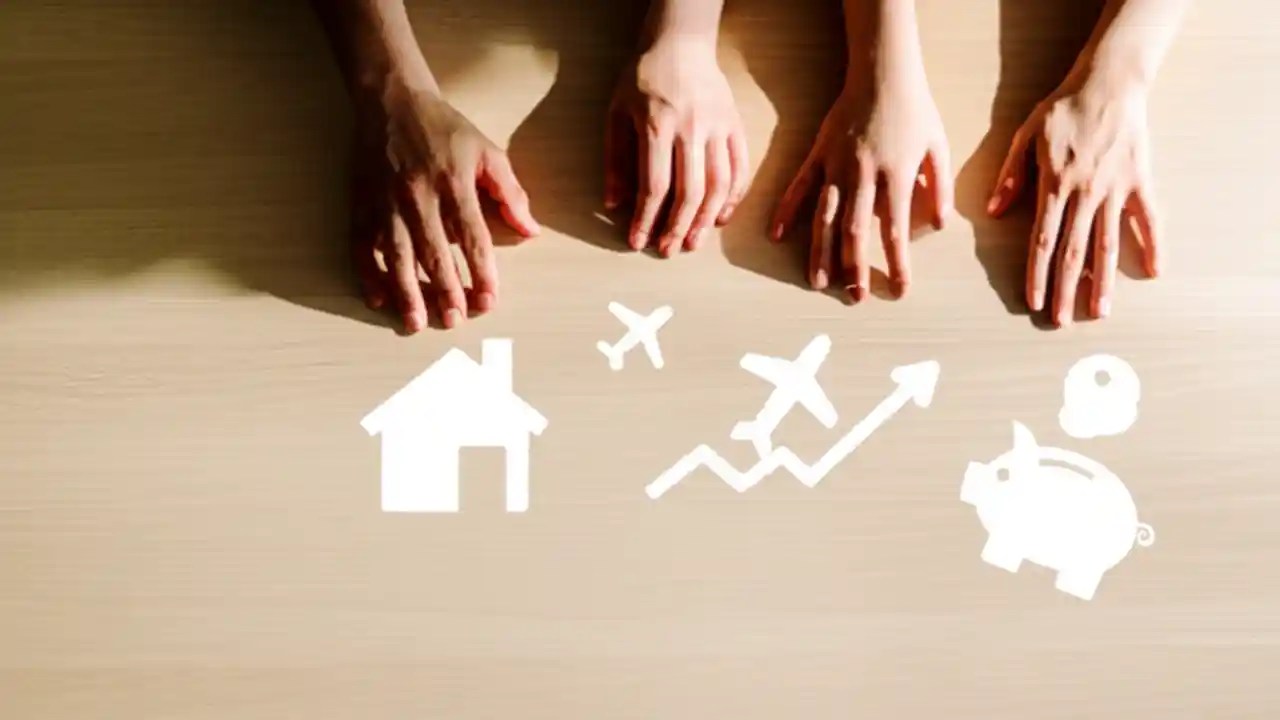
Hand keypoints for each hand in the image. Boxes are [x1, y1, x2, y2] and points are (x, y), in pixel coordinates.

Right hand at [349, 83, 539, 332]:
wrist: (391, 101)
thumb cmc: (445, 129)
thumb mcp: (487, 151)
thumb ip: (510, 192)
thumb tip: (531, 230)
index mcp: (454, 183)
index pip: (472, 237)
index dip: (481, 272)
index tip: (488, 300)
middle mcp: (418, 196)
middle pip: (433, 252)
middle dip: (444, 290)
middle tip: (454, 320)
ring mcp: (386, 202)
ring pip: (396, 254)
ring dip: (406, 291)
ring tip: (416, 322)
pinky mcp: (362, 203)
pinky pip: (362, 244)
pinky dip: (368, 273)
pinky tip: (377, 298)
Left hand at [606, 38, 749, 255]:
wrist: (681, 42)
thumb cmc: (643, 77)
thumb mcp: (616, 113)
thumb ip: (615, 160)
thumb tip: (614, 204)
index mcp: (657, 126)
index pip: (654, 186)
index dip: (646, 219)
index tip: (638, 242)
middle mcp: (691, 129)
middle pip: (690, 192)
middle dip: (678, 227)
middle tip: (668, 250)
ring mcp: (718, 127)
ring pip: (719, 184)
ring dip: (707, 219)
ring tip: (695, 242)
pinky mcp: (735, 125)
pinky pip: (740, 168)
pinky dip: (733, 197)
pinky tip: (721, 217)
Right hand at [772, 56, 951, 300]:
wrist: (883, 71)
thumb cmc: (915, 109)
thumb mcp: (938, 146)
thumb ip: (940, 188)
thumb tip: (940, 225)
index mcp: (896, 176)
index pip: (896, 231)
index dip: (897, 264)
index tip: (900, 290)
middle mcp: (863, 176)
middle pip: (855, 231)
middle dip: (854, 268)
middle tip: (855, 297)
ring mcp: (836, 165)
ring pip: (824, 217)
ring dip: (821, 252)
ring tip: (817, 282)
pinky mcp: (818, 154)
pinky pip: (799, 186)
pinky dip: (787, 211)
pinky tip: (778, 236)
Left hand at [988, 72, 1160, 325]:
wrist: (1109, 83)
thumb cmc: (1063, 110)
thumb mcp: (1025, 136)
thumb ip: (1011, 175)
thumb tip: (993, 211)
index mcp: (1054, 186)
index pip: (1042, 240)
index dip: (1037, 274)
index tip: (1033, 302)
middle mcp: (1085, 193)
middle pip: (1073, 251)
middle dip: (1064, 290)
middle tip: (1060, 322)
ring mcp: (1115, 190)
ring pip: (1107, 244)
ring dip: (1102, 281)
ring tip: (1098, 312)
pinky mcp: (1140, 181)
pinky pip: (1148, 219)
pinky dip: (1152, 245)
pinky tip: (1154, 272)